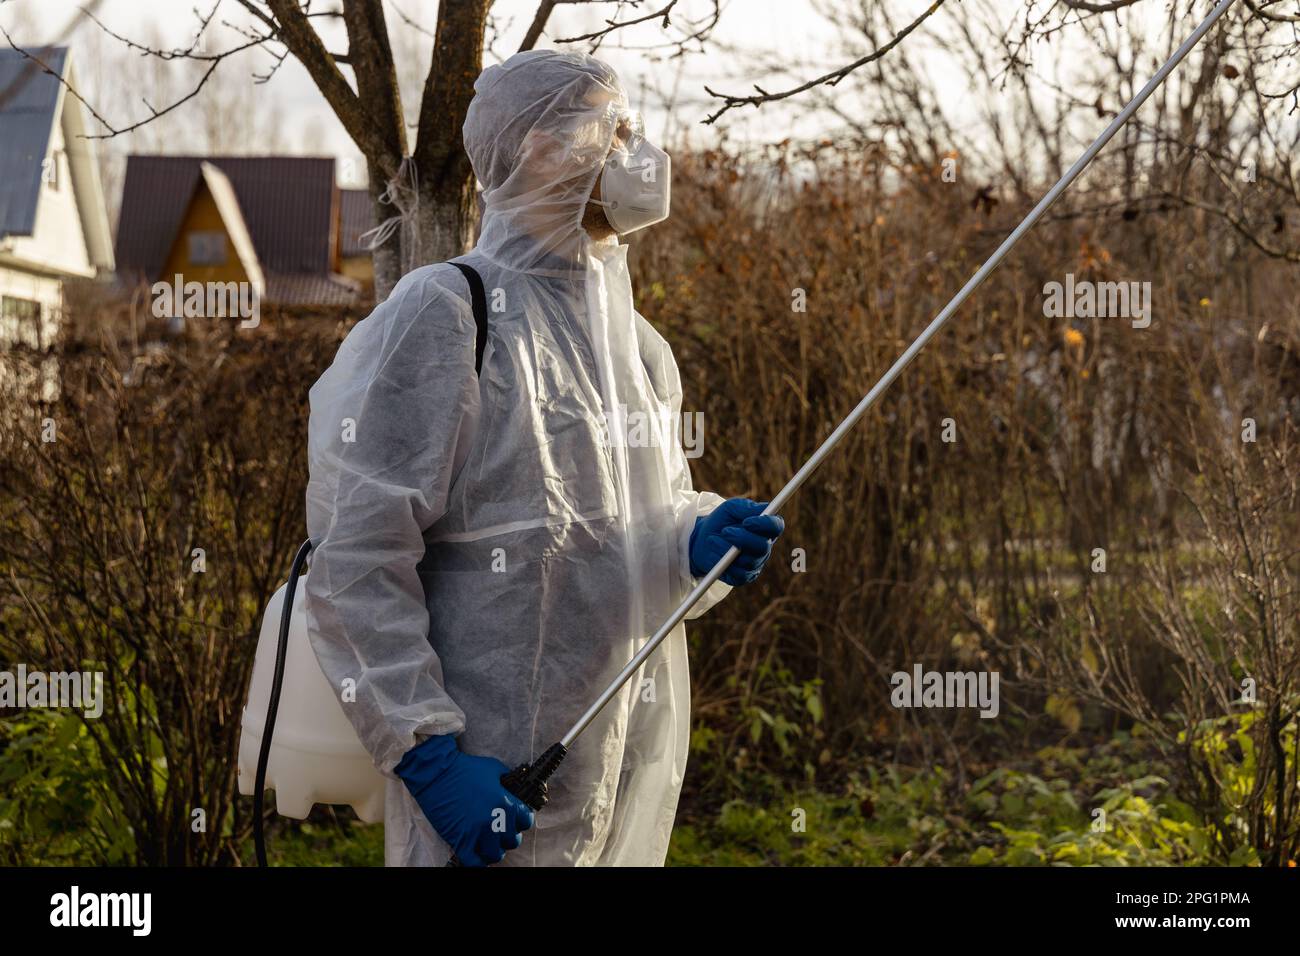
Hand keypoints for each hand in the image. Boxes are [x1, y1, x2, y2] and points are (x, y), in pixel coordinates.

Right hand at [394, 734, 533, 866]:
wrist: (436, 773)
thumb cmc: (465, 768)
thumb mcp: (494, 768)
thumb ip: (507, 782)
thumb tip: (515, 790)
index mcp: (506, 802)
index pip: (525, 821)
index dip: (520, 820)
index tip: (512, 819)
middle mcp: (496, 820)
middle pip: (512, 841)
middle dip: (506, 836)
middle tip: (498, 830)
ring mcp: (478, 832)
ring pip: (495, 855)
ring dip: (493, 849)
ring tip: (486, 842)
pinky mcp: (460, 840)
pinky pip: (474, 862)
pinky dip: (477, 861)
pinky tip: (475, 853)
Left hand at [689, 498, 784, 585]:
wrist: (701, 539)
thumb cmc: (721, 521)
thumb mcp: (730, 509)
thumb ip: (745, 508)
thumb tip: (762, 509)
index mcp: (765, 528)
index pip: (776, 527)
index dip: (765, 524)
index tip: (747, 521)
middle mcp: (764, 547)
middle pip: (763, 547)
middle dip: (743, 539)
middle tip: (725, 531)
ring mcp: (755, 564)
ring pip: (748, 561)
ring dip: (726, 550)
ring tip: (712, 540)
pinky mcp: (743, 577)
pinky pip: (737, 574)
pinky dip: (721, 563)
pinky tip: (713, 554)